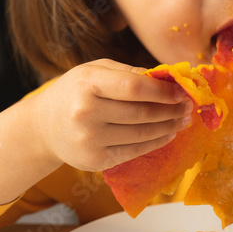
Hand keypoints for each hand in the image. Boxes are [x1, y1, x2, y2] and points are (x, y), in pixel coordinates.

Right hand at [30, 59, 192, 171]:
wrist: (43, 127)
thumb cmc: (75, 92)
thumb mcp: (95, 71)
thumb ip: (129, 73)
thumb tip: (169, 78)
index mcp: (87, 84)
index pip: (134, 88)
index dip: (163, 91)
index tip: (182, 92)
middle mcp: (86, 113)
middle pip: (142, 113)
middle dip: (171, 110)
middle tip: (189, 106)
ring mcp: (89, 140)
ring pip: (142, 134)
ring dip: (169, 127)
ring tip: (183, 119)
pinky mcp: (95, 160)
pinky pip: (134, 151)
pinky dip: (156, 142)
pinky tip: (169, 134)